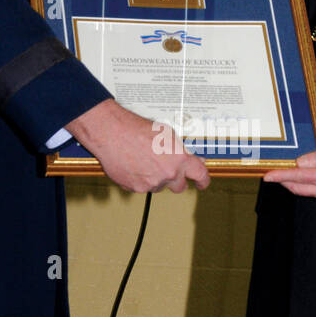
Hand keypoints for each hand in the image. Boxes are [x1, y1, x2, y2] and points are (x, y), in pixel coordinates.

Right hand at [65, 98, 209, 192]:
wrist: (112, 133)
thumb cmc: (136, 129)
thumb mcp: (167, 134)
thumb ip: (181, 150)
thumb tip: (191, 159)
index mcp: (179, 159)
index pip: (200, 175)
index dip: (203, 181)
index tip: (203, 183)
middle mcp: (168, 174)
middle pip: (179, 187)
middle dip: (176, 180)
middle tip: (167, 169)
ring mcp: (152, 183)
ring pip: (159, 186)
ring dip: (155, 178)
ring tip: (143, 160)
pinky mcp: (136, 188)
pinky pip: (142, 187)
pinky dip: (140, 179)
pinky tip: (134, 165)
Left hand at [263, 139, 315, 202]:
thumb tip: (300, 162)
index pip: (299, 177)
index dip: (281, 176)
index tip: (267, 176)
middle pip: (298, 188)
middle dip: (283, 181)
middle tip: (270, 174)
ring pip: (305, 192)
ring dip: (292, 184)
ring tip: (283, 174)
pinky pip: (314, 193)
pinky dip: (304, 186)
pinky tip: (301, 177)